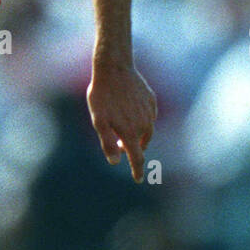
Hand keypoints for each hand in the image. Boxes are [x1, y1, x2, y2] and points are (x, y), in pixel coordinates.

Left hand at [87, 58, 156, 182]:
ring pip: (146, 131)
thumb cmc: (102, 96)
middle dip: (131, 148)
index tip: (138, 179)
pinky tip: (131, 112)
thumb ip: (108, 143)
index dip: (137, 170)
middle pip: (140, 144)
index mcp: (131, 133)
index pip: (137, 158)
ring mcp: (150, 112)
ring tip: (122, 126)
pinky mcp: (151, 101)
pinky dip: (141, 120)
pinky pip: (149, 116)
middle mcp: (144, 125)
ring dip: (137, 134)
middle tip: (117, 144)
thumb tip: (115, 162)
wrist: (114, 69)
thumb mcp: (98, 121)